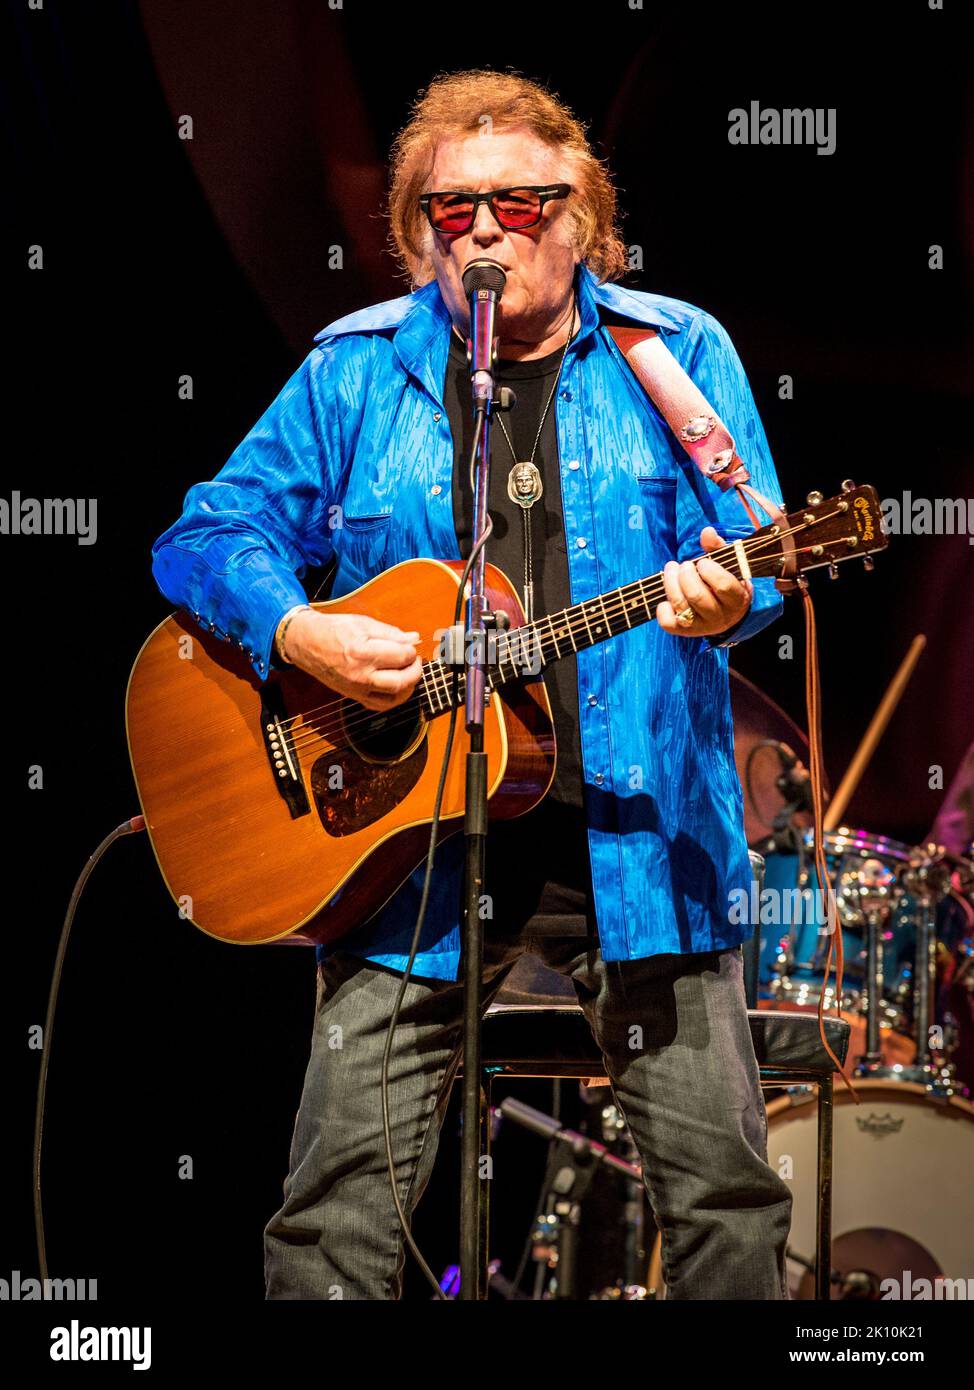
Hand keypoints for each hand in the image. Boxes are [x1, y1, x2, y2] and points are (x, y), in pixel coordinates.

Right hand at [282, 610, 422, 710]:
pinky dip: (393, 699)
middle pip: (401, 681)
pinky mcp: (353, 696)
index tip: (410, 646)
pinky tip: (398, 688)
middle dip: (415, 671)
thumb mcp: (363, 623)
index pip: (401, 656)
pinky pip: (379, 705)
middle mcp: (360, 674)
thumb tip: (414, 639)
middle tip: (415, 661)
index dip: (411, 651)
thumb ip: (391, 633)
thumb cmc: (333, 630)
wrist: (306, 643)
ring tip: (409, 674)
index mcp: (362, 652)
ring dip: (408, 688)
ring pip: (393, 698)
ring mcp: (356, 688)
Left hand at [657, 527, 752, 638]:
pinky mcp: (685, 631)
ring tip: (671, 569)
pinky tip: (666, 598)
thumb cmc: (726, 582)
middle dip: (685, 575)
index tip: (702, 562)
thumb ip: (718, 547)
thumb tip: (707, 532)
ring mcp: (702, 626)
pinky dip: (662, 609)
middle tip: (683, 565)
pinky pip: (668, 623)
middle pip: (697, 595)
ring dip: (670, 583)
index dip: (709, 570)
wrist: (727, 614)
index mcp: (736, 599)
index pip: (723, 586)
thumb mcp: (728, 565)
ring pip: (681, 606)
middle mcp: (720, 617)